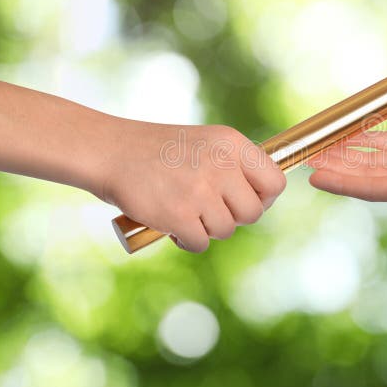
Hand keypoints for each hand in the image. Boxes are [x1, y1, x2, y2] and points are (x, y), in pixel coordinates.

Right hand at [96, 121, 285, 252]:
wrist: (111, 151)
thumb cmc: (158, 151)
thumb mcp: (206, 142)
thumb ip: (234, 165)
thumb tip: (262, 200)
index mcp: (232, 144)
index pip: (275, 182)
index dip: (264, 199)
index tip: (246, 202)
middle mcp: (222, 165)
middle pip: (253, 213)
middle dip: (234, 218)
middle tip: (210, 211)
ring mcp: (201, 191)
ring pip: (226, 230)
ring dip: (207, 229)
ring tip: (185, 213)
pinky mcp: (180, 215)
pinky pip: (201, 243)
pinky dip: (187, 241)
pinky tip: (173, 227)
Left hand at [309, 104, 386, 202]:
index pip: (370, 188)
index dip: (342, 183)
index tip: (316, 178)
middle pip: (361, 172)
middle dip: (334, 166)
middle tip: (305, 159)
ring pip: (367, 155)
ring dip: (343, 150)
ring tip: (316, 144)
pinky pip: (380, 139)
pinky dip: (361, 135)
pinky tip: (342, 131)